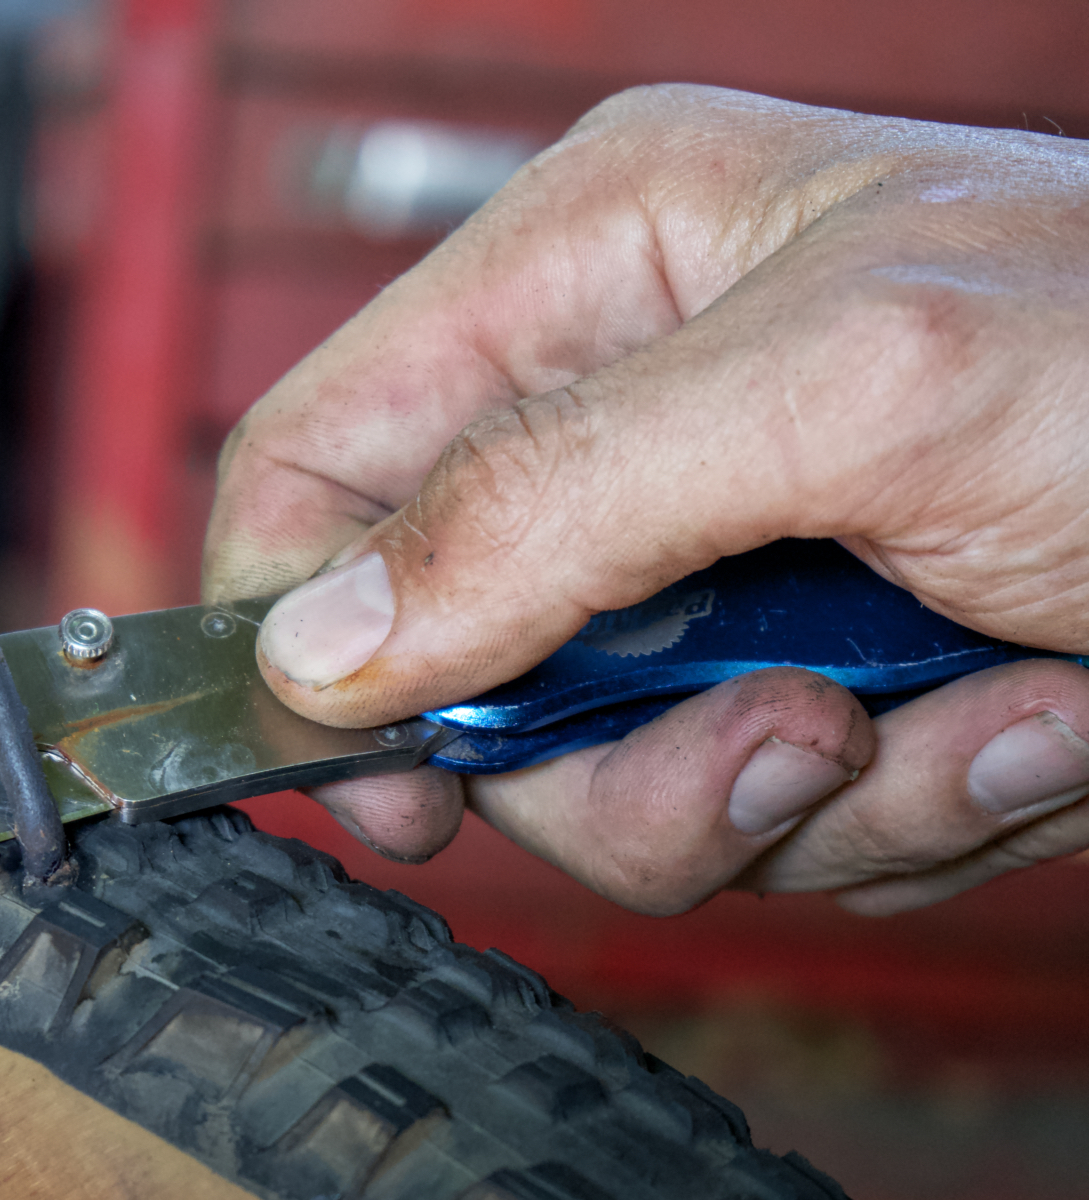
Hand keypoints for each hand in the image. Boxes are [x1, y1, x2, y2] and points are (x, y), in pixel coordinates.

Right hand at [204, 84, 1088, 919]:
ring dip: (778, 798)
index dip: (308, 620)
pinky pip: (751, 808)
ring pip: (603, 768)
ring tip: (939, 720)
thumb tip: (319, 642)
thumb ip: (549, 503)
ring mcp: (721, 552)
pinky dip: (888, 808)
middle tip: (777, 744)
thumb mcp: (841, 394)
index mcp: (596, 266)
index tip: (373, 774)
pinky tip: (1015, 723)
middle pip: (462, 660)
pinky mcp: (807, 659)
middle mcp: (633, 408)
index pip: (324, 451)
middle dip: (613, 754)